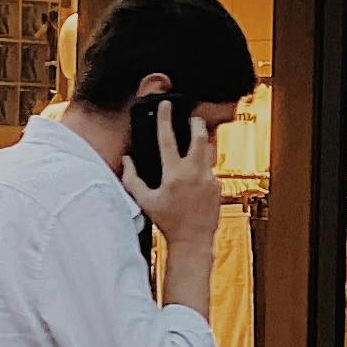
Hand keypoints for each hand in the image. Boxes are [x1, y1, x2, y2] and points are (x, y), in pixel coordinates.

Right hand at [119, 96, 221, 247]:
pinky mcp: (218, 186)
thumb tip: (127, 160)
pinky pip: (211, 168)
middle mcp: (194, 173)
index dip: (165, 119)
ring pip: (210, 150)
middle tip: (192, 118)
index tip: (166, 106)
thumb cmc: (167, 222)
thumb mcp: (144, 201)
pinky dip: (203, 167)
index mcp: (173, 174)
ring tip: (196, 141)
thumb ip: (132, 179)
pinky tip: (196, 176)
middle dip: (197, 123)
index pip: (168, 139)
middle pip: (200, 136)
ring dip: (203, 142)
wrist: (193, 240)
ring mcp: (209, 178)